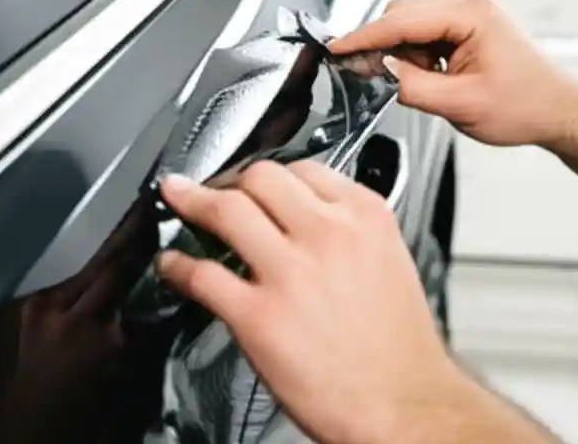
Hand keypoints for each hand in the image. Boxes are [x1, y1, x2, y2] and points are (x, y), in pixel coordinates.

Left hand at [156, 162, 550, 443]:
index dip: (273, 174)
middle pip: (260, 177)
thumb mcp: (390, 262)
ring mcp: (290, 273)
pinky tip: (173, 265)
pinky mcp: (257, 315)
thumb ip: (350, 233)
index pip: (304, 169)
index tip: (258, 182)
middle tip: (217, 189)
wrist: (404, 408)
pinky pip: (201, 274)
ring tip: (178, 200)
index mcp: (365, 218)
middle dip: (232, 181)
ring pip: (225, 209)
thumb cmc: (400, 351)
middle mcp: (327, 235)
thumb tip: (310, 222)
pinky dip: (177, 266)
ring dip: (192, 202)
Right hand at [329, 0, 577, 146]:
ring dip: (404, 52)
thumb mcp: (460, 105)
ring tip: (424, 83)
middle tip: (375, 77)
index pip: (402, 19)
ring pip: (412, 21)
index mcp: (473, 13)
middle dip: (385, 46)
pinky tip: (432, 75)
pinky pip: (426, 28)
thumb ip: (413, 85)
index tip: (338, 48)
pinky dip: (418, 52)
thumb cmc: (525, 106)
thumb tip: (380, 71)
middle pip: (403, 12)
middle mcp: (472, 2)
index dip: (365, 36)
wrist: (558, 111)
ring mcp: (472, 9)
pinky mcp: (469, 22)